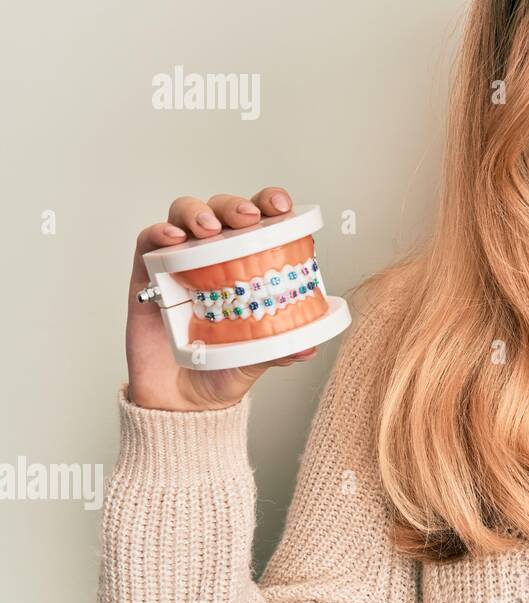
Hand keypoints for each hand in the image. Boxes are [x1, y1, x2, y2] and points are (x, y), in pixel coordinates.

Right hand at [125, 187, 317, 411]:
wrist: (182, 399)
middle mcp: (214, 255)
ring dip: (197, 212)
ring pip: (184, 215)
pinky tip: (172, 239)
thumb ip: (280, 349)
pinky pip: (148, 242)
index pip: (261, 219)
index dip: (270, 203)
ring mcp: (179, 262)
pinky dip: (159, 232)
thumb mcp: (258, 358)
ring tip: (208, 229)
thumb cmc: (223, 367)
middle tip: (246, 220)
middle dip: (234, 206)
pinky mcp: (145, 276)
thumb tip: (308, 346)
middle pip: (222, 209)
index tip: (281, 207)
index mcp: (247, 263)